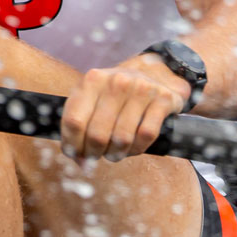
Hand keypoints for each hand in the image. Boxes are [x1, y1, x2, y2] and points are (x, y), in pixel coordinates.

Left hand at [60, 54, 190, 161]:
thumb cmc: (115, 95)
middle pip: (97, 135)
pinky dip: (138, 148)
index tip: (77, 155)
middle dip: (94, 153)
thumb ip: (79, 126)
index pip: (74, 122)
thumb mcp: (91, 99)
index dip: (73, 145)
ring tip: (114, 152)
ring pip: (122, 139)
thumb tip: (80, 162)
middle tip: (96, 156)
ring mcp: (141, 88)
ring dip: (116, 153)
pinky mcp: (163, 99)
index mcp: (92, 80)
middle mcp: (116, 81)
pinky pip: (146, 136)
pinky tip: (133, 146)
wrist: (152, 74)